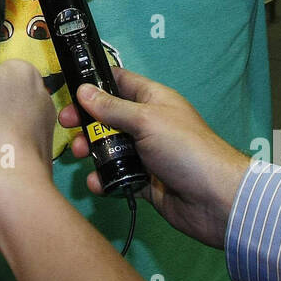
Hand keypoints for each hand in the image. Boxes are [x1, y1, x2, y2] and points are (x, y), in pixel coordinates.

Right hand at [59, 68, 247, 249]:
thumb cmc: (184, 148)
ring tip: (82, 156)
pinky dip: (105, 179)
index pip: (119, 82)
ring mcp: (146, 154)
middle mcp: (147, 124)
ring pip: (110, 148)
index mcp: (152, 100)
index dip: (94, 83)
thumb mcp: (146, 120)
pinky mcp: (144, 181)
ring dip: (92, 151)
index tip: (68, 90)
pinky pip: (117, 176)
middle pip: (108, 117)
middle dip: (86, 121)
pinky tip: (98, 183)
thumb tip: (83, 90)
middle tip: (66, 127)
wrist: (215, 198)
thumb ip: (112, 108)